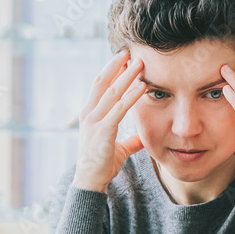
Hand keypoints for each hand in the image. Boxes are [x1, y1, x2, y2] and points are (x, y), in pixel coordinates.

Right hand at [71, 50, 146, 192]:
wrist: (90, 181)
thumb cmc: (102, 164)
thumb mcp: (119, 148)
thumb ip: (132, 140)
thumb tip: (145, 137)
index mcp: (90, 114)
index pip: (100, 85)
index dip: (111, 70)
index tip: (124, 59)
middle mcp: (89, 113)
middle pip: (103, 81)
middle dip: (116, 65)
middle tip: (131, 51)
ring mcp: (94, 121)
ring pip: (112, 92)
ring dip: (127, 76)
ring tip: (140, 63)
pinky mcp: (103, 131)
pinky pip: (119, 109)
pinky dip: (132, 96)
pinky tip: (143, 87)